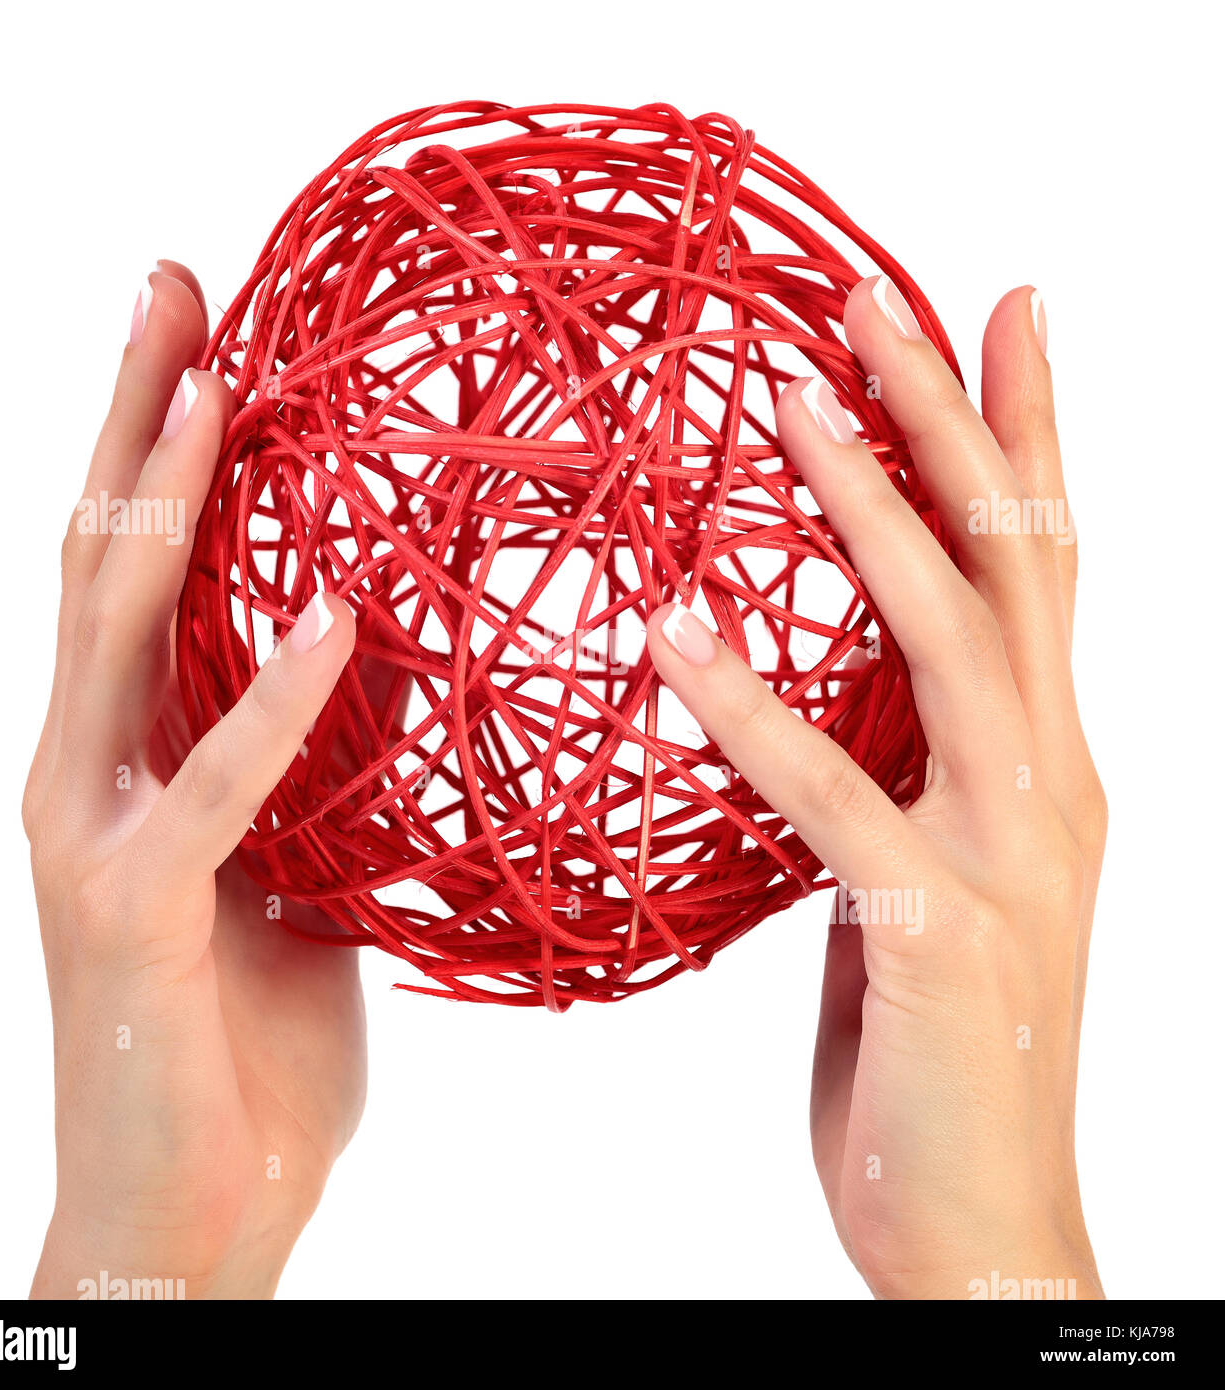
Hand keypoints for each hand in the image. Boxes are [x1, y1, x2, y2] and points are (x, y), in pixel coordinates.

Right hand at [23, 262, 361, 1298]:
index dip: (155, 444)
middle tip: (167, 284)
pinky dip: (270, 705)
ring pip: (114, 637)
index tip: (201, 331)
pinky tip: (329, 625)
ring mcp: (87, 837)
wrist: (190, 1207)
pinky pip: (212, 789)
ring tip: (211, 389)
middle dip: (131, 417)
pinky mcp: (129, 912)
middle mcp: (77, 772)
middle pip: (94, 556)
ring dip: (165, 508)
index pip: (132, 566)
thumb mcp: (298, 878)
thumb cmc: (244, 1047)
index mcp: (122, 757)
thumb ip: (312, 773)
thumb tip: (378, 671)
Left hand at [647, 279, 1105, 1299]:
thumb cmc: (938, 1061)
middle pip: (1013, 560)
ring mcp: (1007, 854)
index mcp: (1047, 766)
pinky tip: (676, 635)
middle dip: (955, 417)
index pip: (1039, 565)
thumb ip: (889, 795)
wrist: (982, 1230)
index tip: (987, 311)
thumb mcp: (920, 894)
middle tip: (883, 296)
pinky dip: (749, 707)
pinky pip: (827, 796)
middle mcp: (1052, 783)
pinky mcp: (938, 932)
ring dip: (872, 510)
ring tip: (797, 402)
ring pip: (946, 641)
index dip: (1023, 431)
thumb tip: (822, 723)